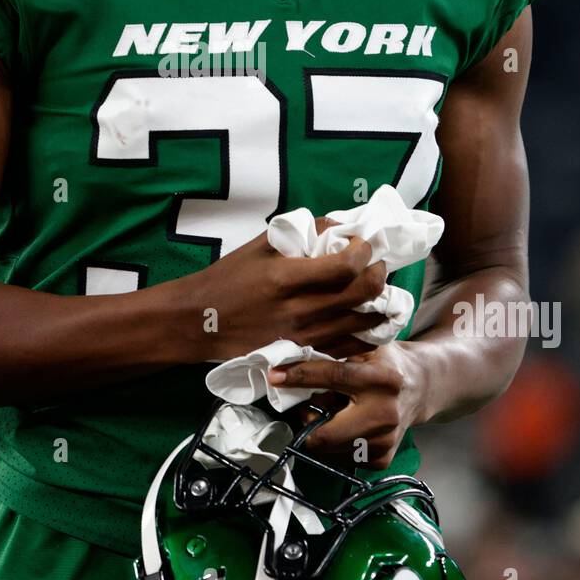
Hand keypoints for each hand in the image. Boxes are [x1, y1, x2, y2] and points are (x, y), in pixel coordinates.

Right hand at [173, 218, 386, 362]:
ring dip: (378, 301)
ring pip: (364, 322)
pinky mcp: (304, 353)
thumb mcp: (261, 245)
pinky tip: (365, 317)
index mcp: (286, 278)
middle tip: (374, 263)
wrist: (201, 321)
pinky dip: (366, 331)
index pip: (346, 265)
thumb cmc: (230, 277)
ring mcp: (304, 336)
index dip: (363, 251)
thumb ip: (302, 232)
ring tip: (372, 288)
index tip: (360, 244)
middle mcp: (299, 310)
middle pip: (363, 293)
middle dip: (378, 272)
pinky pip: (351, 347)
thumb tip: (341, 225)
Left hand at [268, 342, 422, 470]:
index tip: (275, 376)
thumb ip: (335, 353)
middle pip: (327, 433)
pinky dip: (334, 444)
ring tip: (334, 413)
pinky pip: (340, 458)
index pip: (333, 377)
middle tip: (306, 407)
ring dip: (321, 432)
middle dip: (308, 421)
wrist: (421, 388)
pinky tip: (346, 426)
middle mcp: (385, 414)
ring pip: (329, 448)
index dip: (300, 376)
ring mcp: (385, 441)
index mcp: (381, 379)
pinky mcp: (382, 459)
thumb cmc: (386, 364)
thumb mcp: (366, 348)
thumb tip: (293, 359)